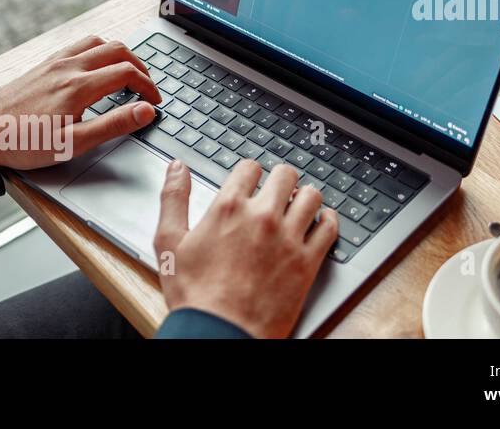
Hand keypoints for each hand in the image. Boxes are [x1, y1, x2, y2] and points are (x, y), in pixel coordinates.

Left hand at [0, 36, 162, 170]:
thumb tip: (144, 111)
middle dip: (140, 66)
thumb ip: (112, 125)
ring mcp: (53, 63)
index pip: (127, 73)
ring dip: (119, 54)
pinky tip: (95, 68)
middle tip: (147, 87)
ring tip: (127, 74)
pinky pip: (77, 46)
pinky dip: (97, 51)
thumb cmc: (24, 143)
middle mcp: (67, 67)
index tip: (155, 102)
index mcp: (78, 86)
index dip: (148, 87)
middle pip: (117, 50)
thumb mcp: (72, 144)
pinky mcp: (42, 65)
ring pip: (97, 43)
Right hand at [153, 160, 338, 337]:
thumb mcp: (169, 242)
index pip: (249, 168)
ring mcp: (289, 238)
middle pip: (285, 175)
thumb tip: (177, 168)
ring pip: (311, 196)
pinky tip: (320, 221)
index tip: (250, 181)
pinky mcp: (308, 261)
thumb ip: (173, 199)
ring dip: (304, 196)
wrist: (220, 331)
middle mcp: (262, 217)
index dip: (249, 173)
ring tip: (297, 203)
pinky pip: (330, 228)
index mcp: (229, 208)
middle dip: (279, 179)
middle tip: (276, 189)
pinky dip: (328, 220)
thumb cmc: (195, 294)